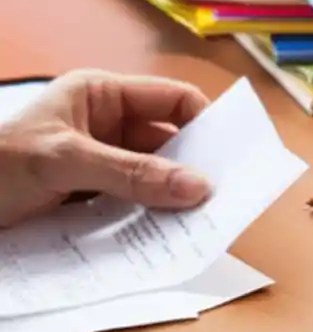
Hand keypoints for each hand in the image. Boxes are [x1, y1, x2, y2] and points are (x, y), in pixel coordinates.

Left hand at [0, 70, 211, 227]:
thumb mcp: (63, 163)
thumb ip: (132, 174)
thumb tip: (199, 188)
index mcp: (100, 95)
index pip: (172, 100)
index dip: (205, 124)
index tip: (230, 159)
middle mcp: (104, 125)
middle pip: (169, 143)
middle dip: (192, 169)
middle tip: (221, 199)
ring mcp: (98, 163)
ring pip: (152, 178)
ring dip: (170, 199)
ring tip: (196, 224)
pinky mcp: (88, 198)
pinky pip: (131, 205)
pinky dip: (147, 219)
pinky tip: (162, 236)